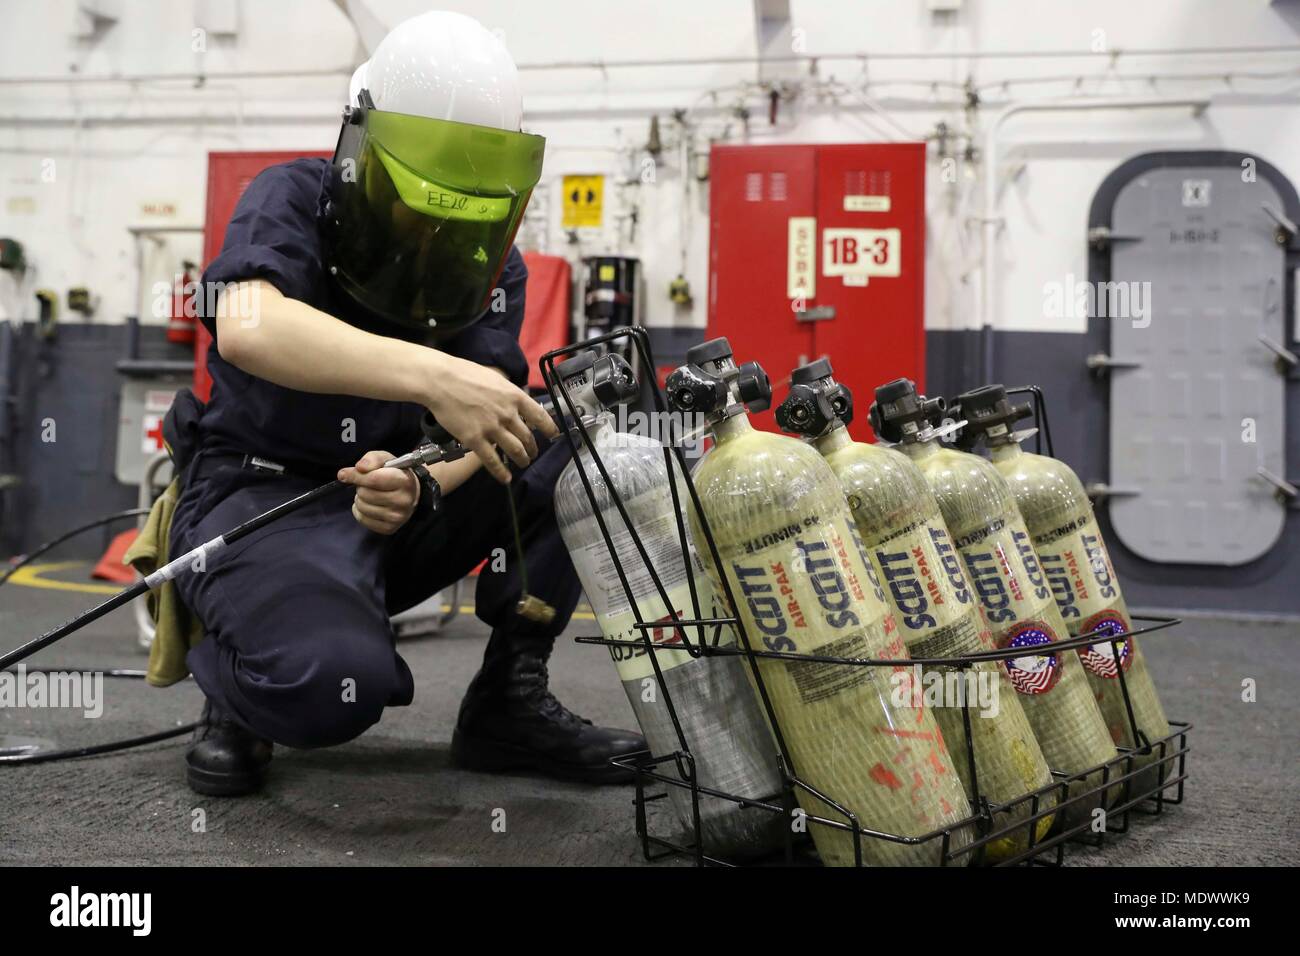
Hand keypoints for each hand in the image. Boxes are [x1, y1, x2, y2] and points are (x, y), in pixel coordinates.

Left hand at [339, 451, 419, 534]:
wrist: (412, 494)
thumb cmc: (395, 474)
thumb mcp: (386, 460)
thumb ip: (372, 459)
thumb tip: (358, 467)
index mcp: (404, 481)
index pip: (373, 479)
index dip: (355, 476)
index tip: (343, 474)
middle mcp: (402, 501)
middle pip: (365, 493)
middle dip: (361, 487)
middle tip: (368, 485)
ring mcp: (397, 517)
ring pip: (362, 506)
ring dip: (360, 499)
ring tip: (370, 494)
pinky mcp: (389, 528)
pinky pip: (362, 519)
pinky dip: (360, 511)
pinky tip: (370, 505)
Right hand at [422, 355, 557, 483]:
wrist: (441, 380)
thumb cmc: (464, 374)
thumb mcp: (495, 378)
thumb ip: (507, 393)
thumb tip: (515, 400)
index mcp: (514, 397)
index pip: (540, 416)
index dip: (549, 429)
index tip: (552, 435)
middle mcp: (507, 414)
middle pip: (527, 437)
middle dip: (533, 448)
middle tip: (532, 453)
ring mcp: (492, 428)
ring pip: (515, 450)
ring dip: (522, 459)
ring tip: (523, 463)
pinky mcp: (475, 439)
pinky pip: (492, 461)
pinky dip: (501, 472)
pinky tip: (505, 478)